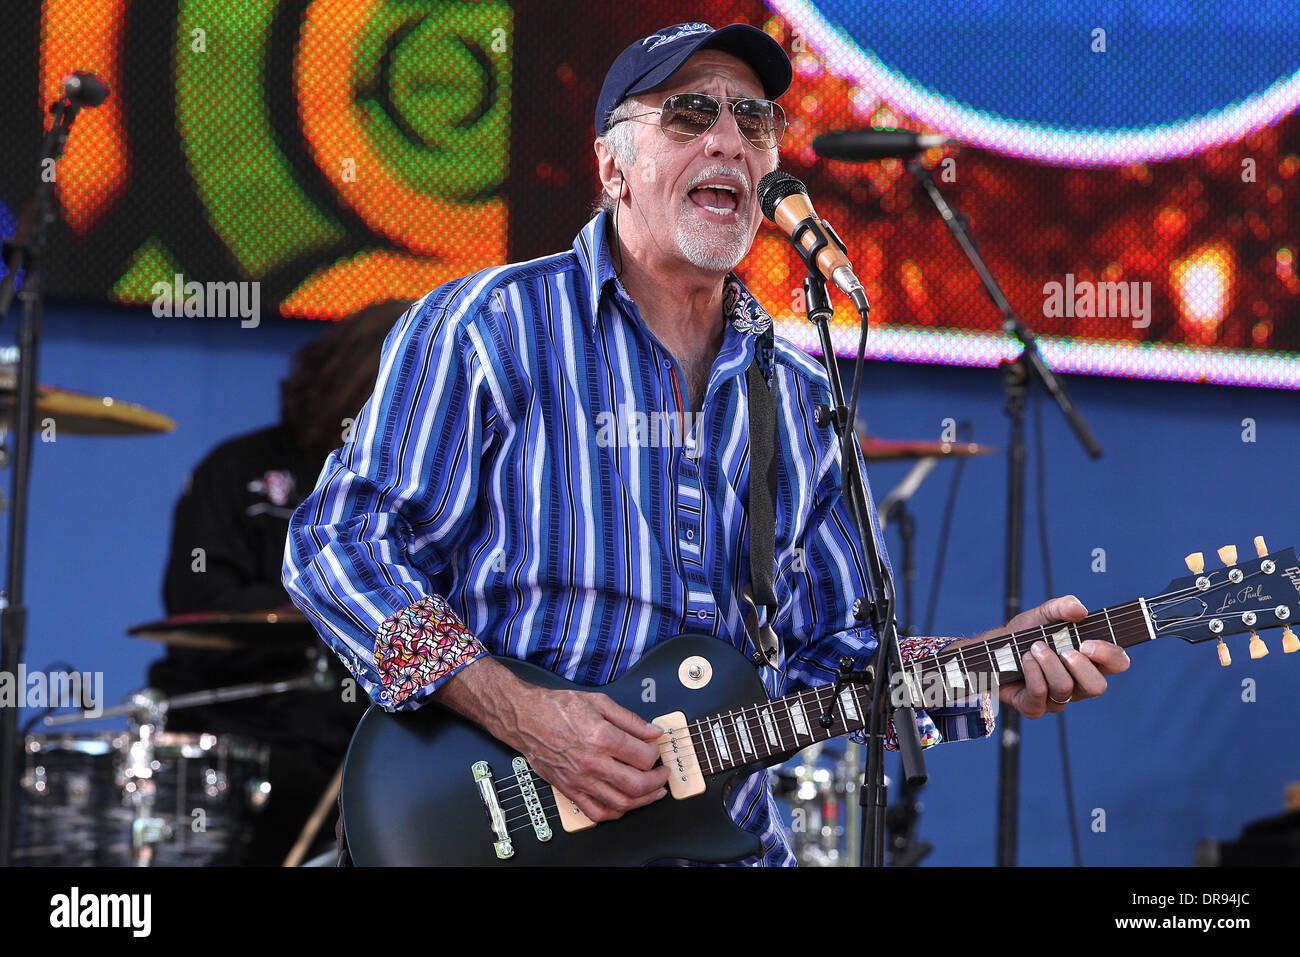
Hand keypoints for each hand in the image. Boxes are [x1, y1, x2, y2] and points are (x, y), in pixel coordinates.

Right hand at [499, 685, 670, 822]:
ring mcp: (580, 780)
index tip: (655, 748)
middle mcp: (591, 762)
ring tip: (652, 791)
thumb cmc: (557, 708)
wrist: (525, 718)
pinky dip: (616, 812)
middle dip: (657, 781)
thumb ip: (630, 720)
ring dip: (644, 800)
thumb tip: (653, 731)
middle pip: (637, 784)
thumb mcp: (599, 703)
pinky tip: (624, 804)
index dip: (655, 753)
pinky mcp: (569, 790)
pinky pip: (597, 812)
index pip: (642, 756)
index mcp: (601, 737)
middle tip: (662, 773)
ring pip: (621, 803)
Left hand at [975, 595, 1130, 718]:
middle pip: (1097, 687)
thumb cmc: (1026, 633)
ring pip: (1065, 689)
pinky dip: (1032, 673)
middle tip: (1063, 650)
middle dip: (1080, 667)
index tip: (1087, 643)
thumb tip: (1080, 610)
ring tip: (1034, 648)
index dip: (1108, 655)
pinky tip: (1025, 660)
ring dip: (1048, 663)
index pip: (1118, 663)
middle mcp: (1078, 683)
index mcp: (1091, 660)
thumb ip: (1063, 607)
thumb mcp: (1044, 614)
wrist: (993, 648)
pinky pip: (1040, 695)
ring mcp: (1057, 698)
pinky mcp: (1035, 707)